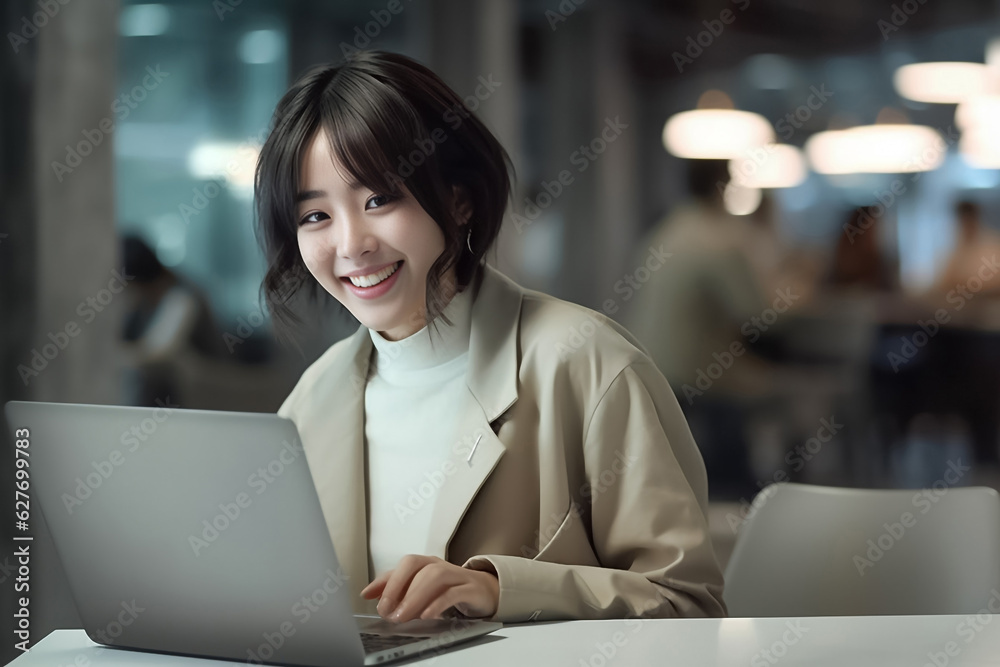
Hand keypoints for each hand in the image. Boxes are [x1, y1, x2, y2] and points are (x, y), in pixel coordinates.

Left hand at [360, 555, 498, 622]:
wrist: (483, 591)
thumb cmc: (448, 589)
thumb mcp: (420, 588)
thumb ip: (396, 588)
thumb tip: (368, 593)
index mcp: (425, 563)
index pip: (403, 565)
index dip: (385, 580)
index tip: (368, 596)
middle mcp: (439, 565)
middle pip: (416, 566)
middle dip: (398, 588)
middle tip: (387, 611)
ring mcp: (456, 575)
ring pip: (435, 576)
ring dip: (415, 596)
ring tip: (404, 616)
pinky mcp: (471, 589)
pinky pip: (454, 592)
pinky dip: (438, 603)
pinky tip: (427, 615)